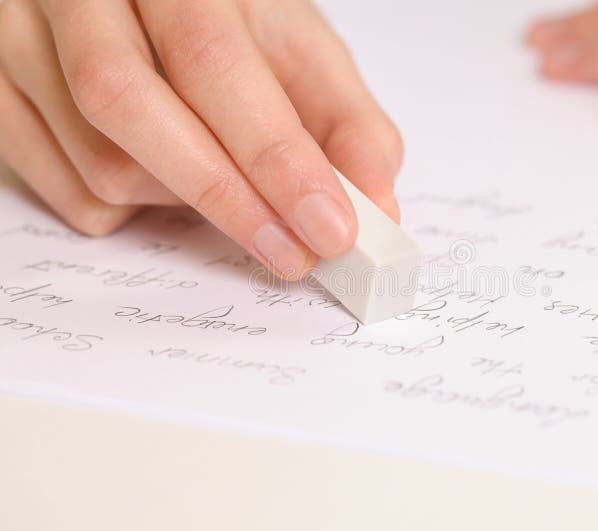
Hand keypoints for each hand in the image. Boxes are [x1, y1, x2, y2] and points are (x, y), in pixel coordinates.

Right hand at [0, 0, 402, 279]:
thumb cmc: (226, 20)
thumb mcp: (295, 46)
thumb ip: (343, 120)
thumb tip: (376, 206)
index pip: (214, 61)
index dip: (275, 155)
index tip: (331, 228)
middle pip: (130, 105)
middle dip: (228, 198)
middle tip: (293, 253)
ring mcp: (22, 39)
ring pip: (97, 161)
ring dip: (179, 201)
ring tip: (224, 189)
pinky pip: (62, 191)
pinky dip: (128, 212)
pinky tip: (160, 181)